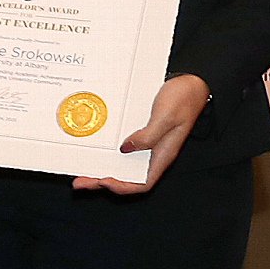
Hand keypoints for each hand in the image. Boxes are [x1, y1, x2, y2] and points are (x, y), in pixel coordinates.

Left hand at [80, 73, 207, 194]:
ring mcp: (145, 143)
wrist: (190, 81)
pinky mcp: (140, 132)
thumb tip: (125, 150)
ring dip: (101, 168)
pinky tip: (93, 148)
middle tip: (79, 182)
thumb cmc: (184, 98)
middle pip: (126, 176)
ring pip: (121, 163)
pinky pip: (121, 147)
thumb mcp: (166, 117)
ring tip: (80, 170)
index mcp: (163, 155)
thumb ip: (148, 136)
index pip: (143, 183)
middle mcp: (153, 152)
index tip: (103, 182)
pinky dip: (107, 151)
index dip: (123, 187)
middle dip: (101, 181)